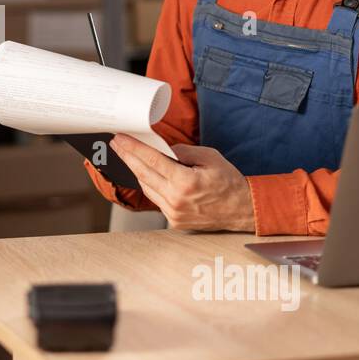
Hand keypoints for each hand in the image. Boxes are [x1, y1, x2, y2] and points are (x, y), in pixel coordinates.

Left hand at [110, 134, 254, 231]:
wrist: (242, 209)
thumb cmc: (229, 182)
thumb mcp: (209, 157)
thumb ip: (182, 151)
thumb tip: (161, 148)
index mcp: (185, 182)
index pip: (151, 161)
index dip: (133, 148)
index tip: (121, 139)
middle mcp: (176, 200)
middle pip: (143, 174)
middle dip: (127, 156)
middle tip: (116, 144)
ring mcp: (173, 213)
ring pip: (146, 187)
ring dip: (136, 170)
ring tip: (128, 155)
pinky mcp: (173, 220)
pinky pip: (155, 198)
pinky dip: (149, 184)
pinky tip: (145, 173)